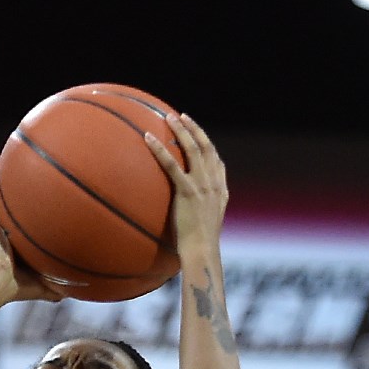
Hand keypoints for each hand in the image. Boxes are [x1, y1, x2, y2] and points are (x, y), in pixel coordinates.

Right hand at [0, 161, 64, 303]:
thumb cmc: (18, 286)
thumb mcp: (46, 284)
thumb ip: (60, 286)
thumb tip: (79, 291)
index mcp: (14, 242)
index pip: (22, 223)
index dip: (30, 211)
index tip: (43, 198)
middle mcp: (2, 229)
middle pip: (9, 204)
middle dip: (15, 189)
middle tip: (27, 172)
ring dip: (0, 177)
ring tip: (7, 156)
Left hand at [143, 113, 228, 253]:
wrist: (202, 252)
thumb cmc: (200, 244)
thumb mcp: (206, 223)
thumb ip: (201, 210)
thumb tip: (190, 209)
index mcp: (220, 190)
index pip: (216, 160)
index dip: (206, 143)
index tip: (196, 132)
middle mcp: (214, 183)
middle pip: (205, 147)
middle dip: (193, 129)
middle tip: (180, 117)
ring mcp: (202, 186)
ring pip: (192, 149)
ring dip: (180, 130)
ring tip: (168, 118)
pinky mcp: (188, 192)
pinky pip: (172, 165)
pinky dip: (160, 149)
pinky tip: (148, 138)